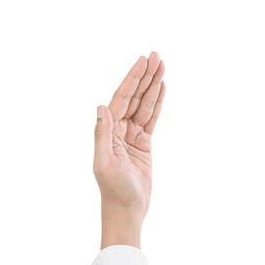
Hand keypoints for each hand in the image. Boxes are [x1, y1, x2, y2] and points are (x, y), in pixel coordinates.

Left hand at [94, 52, 164, 245]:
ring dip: (153, 85)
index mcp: (108, 129)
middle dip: (144, 75)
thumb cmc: (114, 189)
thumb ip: (102, 135)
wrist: (127, 209)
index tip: (143, 61)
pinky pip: (151, 118)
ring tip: (162, 66)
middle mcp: (118, 128)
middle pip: (134, 96)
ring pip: (144, 104)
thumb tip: (101, 108)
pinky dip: (157, 103)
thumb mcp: (105, 163)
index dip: (133, 78)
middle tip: (156, 55)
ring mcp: (131, 135)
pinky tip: (162, 89)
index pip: (122, 97)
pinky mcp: (143, 143)